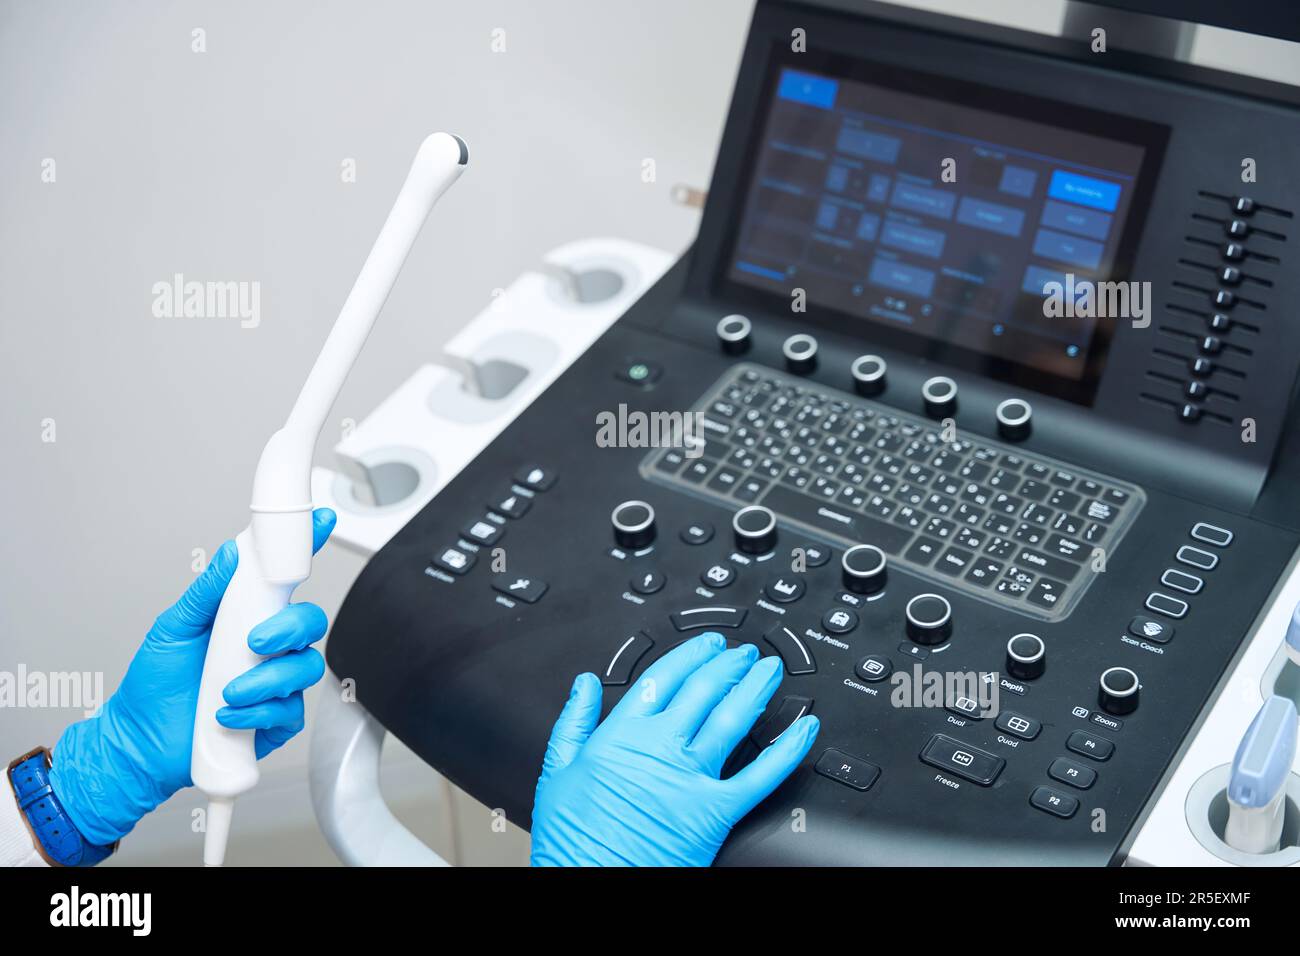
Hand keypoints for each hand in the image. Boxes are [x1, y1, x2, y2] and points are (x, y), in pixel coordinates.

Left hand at [47, 509, 336, 846]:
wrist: (140, 742)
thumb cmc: (157, 684)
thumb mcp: (173, 628)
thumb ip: (206, 592)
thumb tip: (230, 555)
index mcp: (249, 616)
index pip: (287, 577)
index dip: (310, 546)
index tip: (322, 520)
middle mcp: (271, 647)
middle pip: (311, 623)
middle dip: (290, 629)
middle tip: (255, 642)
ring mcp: (277, 682)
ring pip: (306, 669)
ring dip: (268, 680)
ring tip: (230, 691)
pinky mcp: (277, 720)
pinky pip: (291, 711)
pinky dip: (259, 713)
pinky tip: (229, 717)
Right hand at [530, 632, 818, 865]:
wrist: (593, 885)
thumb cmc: (574, 840)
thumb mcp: (557, 772)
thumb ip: (574, 722)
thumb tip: (583, 684)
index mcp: (620, 735)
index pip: (663, 677)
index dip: (690, 655)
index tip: (707, 645)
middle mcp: (659, 748)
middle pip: (703, 690)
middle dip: (727, 665)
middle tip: (742, 654)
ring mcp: (689, 777)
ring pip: (733, 719)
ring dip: (756, 688)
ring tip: (770, 672)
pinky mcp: (715, 811)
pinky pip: (761, 775)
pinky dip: (787, 749)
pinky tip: (803, 731)